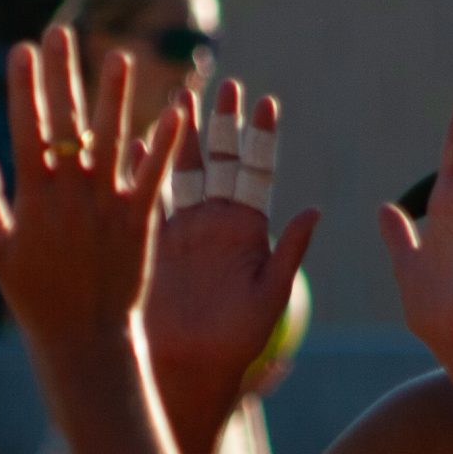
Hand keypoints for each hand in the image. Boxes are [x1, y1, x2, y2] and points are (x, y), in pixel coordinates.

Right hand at [0, 27, 185, 356]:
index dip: (24, 88)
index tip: (21, 50)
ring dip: (115, 95)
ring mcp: (108, 203)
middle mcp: (72, 192)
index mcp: (34, 197)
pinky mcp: (140, 219)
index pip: (26, 129)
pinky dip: (166, 142)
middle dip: (62, 74)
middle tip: (61, 32)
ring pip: (113, 138)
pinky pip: (155, 173)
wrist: (83, 338)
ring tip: (120, 55)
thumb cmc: (34, 298)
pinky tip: (177, 109)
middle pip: (66, 122)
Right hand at [142, 80, 320, 414]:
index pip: (257, 170)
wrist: (189, 367)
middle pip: (219, 160)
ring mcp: (181, 226)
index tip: (267, 102)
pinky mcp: (151, 238)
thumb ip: (289, 252)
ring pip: (181, 169)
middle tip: (228, 86)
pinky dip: (142, 168)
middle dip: (223, 123)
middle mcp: (215, 219)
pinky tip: (137, 139)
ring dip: (181, 134)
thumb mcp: (270, 295)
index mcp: (248, 228)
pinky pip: (145, 195)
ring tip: (182, 98)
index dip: (261, 137)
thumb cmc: (236, 341)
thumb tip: (315, 209)